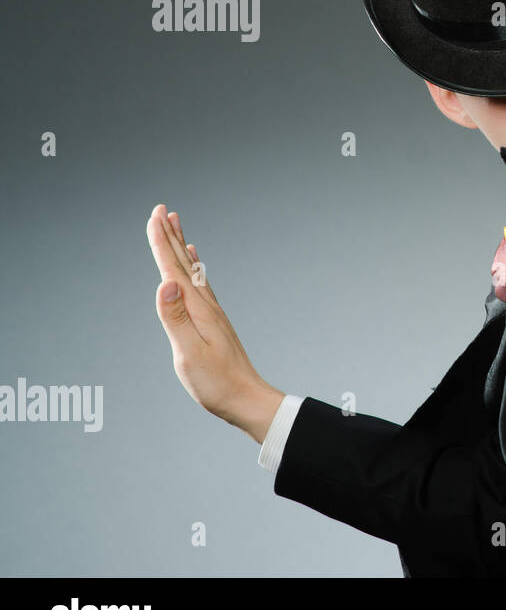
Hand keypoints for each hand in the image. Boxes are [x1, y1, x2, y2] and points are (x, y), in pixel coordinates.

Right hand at [146, 204, 282, 442]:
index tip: (155, 216)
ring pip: (192, 271)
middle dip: (171, 236)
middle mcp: (206, 304)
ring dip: (181, 247)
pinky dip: (193, 269)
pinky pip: (200, 285)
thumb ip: (174, 318)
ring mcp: (211, 312)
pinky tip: (194, 267)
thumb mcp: (188, 352)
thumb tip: (165, 284)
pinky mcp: (212, 321)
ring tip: (177, 227)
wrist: (246, 399)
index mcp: (197, 308)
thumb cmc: (216, 382)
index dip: (162, 242)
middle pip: (184, 263)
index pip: (174, 268)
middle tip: (162, 209)